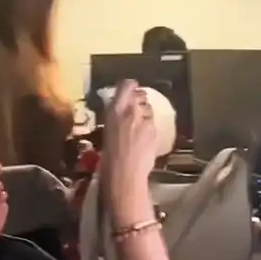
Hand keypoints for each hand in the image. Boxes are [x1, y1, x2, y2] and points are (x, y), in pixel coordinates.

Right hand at [102, 80, 156, 204]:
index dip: (129, 87)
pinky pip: (153, 126)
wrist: (123, 174)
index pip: (127, 85)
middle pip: (140, 95)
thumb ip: (115, 119)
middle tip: (134, 111)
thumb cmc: (106, 157)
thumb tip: (119, 116)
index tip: (128, 91)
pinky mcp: (155, 132)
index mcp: (115, 109)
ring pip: (148, 110)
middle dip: (138, 101)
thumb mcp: (106, 132)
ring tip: (139, 129)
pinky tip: (143, 142)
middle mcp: (132, 110)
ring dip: (144, 116)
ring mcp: (145, 121)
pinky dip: (149, 130)